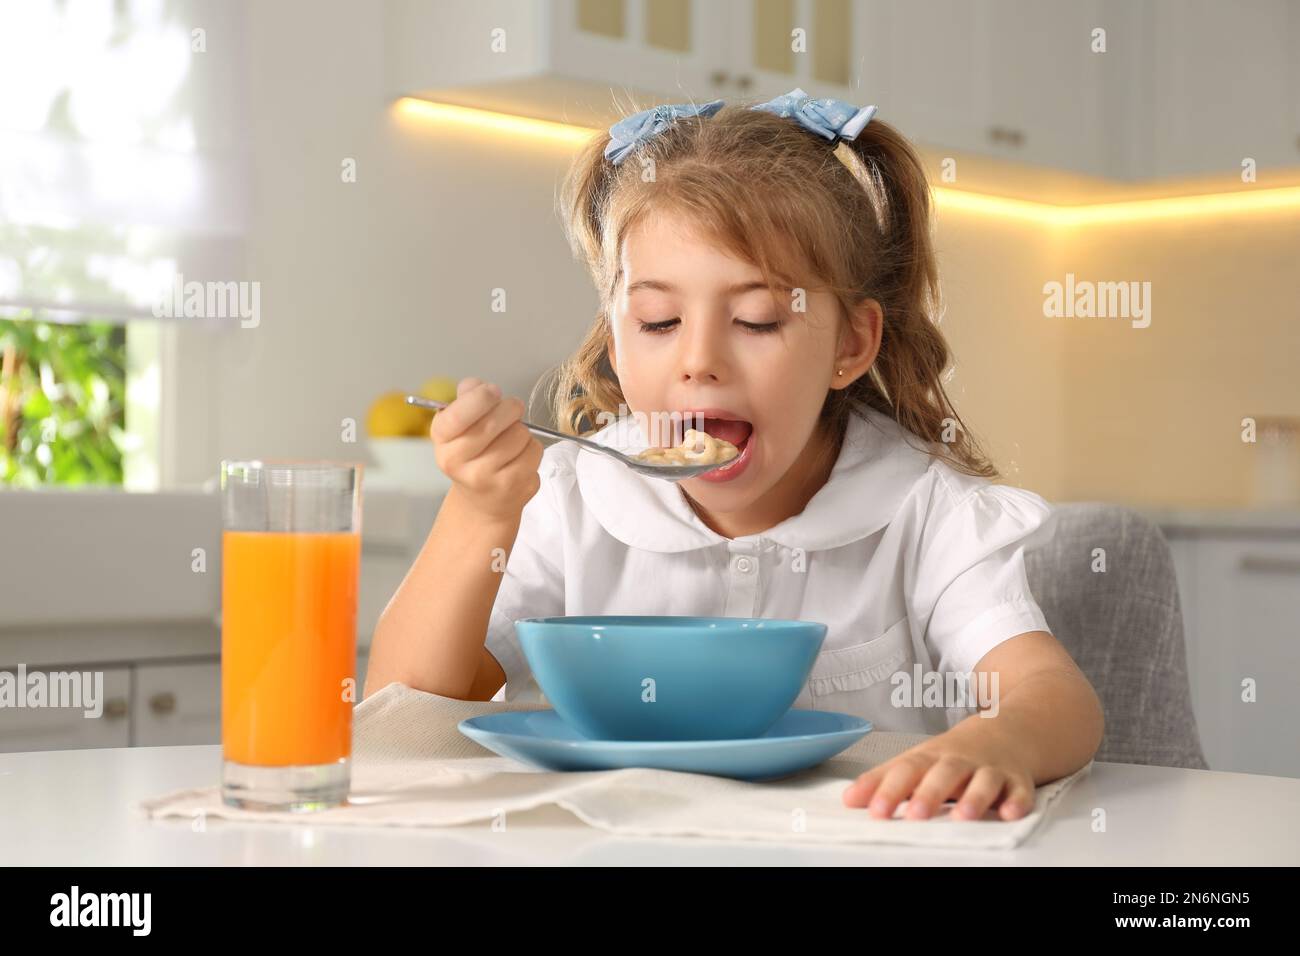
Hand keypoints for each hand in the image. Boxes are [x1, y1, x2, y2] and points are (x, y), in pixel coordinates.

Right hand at [429, 377, 543, 521]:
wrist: (481, 501)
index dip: (481, 397)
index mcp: (442, 441)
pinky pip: (534, 451)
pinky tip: (519, 456)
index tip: (492, 391)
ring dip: (521, 430)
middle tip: (511, 410)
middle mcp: (459, 462)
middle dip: (510, 408)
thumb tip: (474, 384)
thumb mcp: (459, 426)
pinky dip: (532, 447)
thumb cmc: (472, 454)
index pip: (458, 415)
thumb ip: (466, 399)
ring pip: (519, 434)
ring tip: (511, 439)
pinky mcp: (513, 486)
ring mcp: (486, 478)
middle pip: (495, 421)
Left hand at [841, 723, 1036, 820]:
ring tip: (962, 817)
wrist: (1010, 729)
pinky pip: (1020, 791)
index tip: (873, 809)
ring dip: (973, 798)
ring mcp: (990, 769)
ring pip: (983, 781)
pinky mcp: (1018, 781)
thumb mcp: (918, 760)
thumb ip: (884, 780)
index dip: (888, 789)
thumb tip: (848, 799)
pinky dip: (1017, 802)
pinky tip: (1010, 813)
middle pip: (943, 774)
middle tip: (914, 815)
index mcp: (931, 757)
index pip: (906, 770)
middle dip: (929, 794)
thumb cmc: (955, 753)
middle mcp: (960, 761)